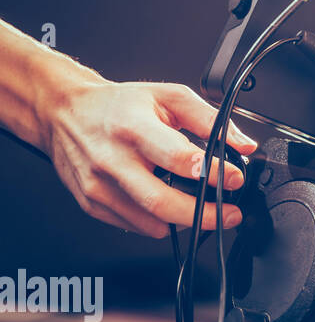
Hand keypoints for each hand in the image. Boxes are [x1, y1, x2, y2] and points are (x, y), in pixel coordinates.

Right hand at [39, 79, 257, 237]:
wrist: (65, 112)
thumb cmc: (118, 105)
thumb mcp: (168, 96)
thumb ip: (209, 119)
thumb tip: (242, 144)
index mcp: (133, 127)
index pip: (178, 158)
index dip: (212, 173)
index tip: (235, 179)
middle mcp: (112, 159)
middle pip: (162, 201)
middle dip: (203, 214)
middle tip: (229, 214)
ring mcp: (98, 185)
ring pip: (147, 220)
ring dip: (184, 222)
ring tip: (205, 213)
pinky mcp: (90, 202)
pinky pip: (131, 225)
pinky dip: (157, 224)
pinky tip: (171, 212)